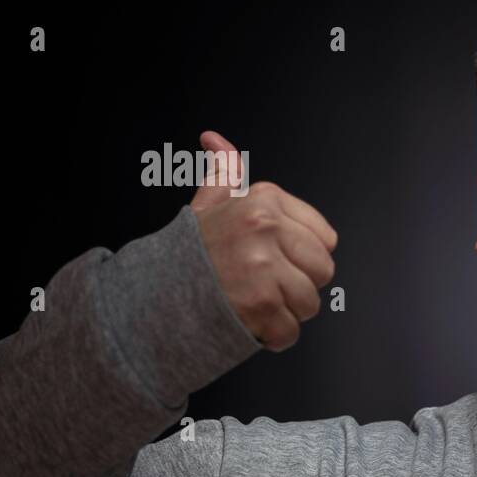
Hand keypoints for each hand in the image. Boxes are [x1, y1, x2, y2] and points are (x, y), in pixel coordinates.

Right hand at [190, 131, 337, 350]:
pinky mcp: (260, 303)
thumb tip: (215, 140)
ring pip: (309, 303)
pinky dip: (273, 337)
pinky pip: (292, 331)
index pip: (326, 239)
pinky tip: (250, 322)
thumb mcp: (208, 205)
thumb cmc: (190, 253)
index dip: (303, 256)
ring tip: (253, 301)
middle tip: (263, 283)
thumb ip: (224, 173)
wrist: (151, 294)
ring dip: (285, 312)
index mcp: (264, 201)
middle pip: (323, 271)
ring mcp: (263, 266)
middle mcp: (265, 227)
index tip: (276, 258)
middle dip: (298, 285)